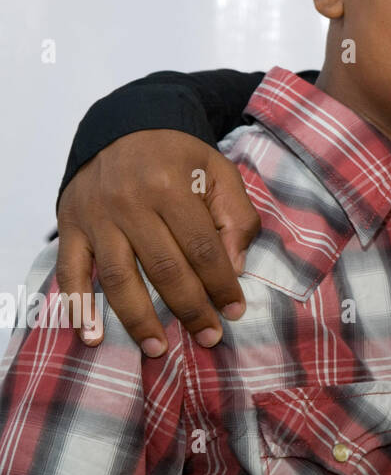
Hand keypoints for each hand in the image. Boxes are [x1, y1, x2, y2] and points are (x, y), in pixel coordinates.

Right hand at [55, 130, 258, 354]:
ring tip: (158, 348)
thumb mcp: (220, 172)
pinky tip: (93, 336)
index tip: (234, 310)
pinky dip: (79, 307)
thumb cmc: (181, 156)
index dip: (221, 284)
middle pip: (164, 268)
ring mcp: (97, 217)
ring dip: (139, 318)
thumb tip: (233, 268)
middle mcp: (131, 203)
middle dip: (190, 308)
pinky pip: (71, 272)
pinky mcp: (71, 226)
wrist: (125, 125)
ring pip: (118, 277)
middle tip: (209, 337)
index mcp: (172, 187)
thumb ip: (235, 218)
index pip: (202, 248)